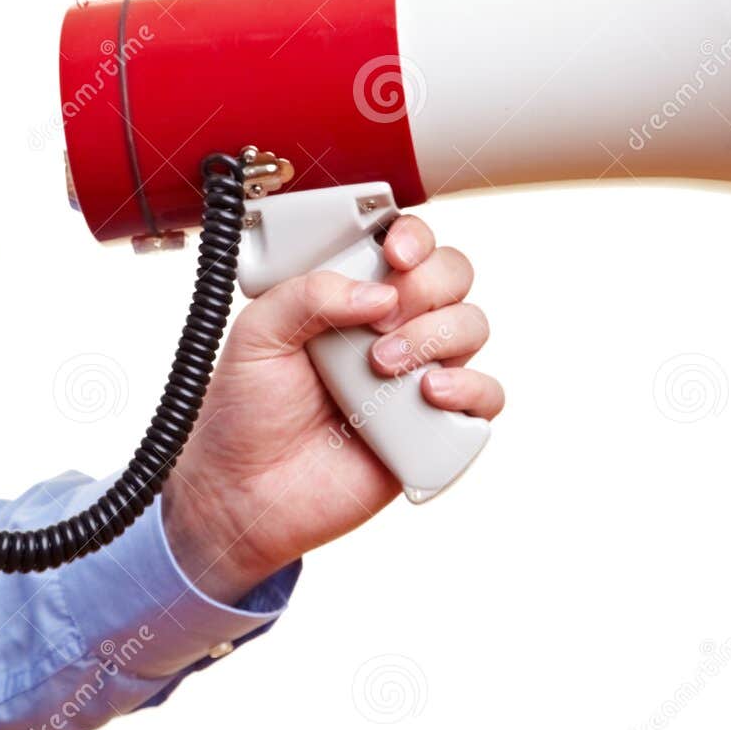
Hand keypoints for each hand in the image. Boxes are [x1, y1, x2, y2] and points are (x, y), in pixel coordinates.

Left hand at [162, 216, 501, 602]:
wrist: (244, 490)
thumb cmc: (247, 410)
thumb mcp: (256, 334)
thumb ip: (307, 294)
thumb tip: (376, 292)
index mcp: (353, 295)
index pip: (408, 245)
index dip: (414, 239)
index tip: (395, 254)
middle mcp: (394, 328)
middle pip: (453, 277)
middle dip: (426, 287)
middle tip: (380, 321)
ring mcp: (417, 375)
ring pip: (472, 326)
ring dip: (436, 335)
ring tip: (382, 365)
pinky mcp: (434, 427)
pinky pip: (486, 397)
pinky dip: (471, 388)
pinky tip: (428, 394)